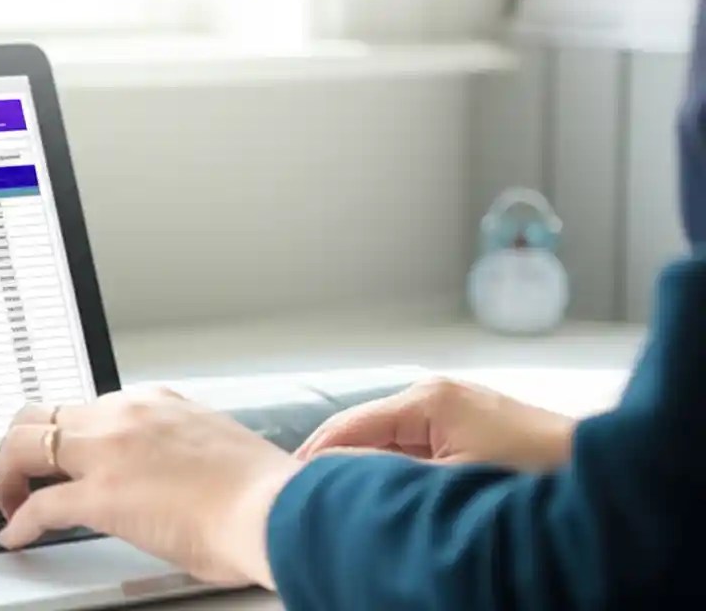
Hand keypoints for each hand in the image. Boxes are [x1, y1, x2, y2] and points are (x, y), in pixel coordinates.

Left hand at [0, 389, 299, 589]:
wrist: (274, 509)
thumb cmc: (260, 491)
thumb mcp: (210, 445)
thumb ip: (175, 448)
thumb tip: (163, 476)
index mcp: (155, 402)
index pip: (89, 407)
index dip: (67, 435)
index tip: (62, 454)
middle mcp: (124, 414)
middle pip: (42, 414)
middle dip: (21, 444)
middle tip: (20, 474)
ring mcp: (108, 451)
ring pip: (26, 445)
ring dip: (8, 474)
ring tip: (9, 500)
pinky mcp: (100, 496)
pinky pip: (39, 506)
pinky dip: (20, 522)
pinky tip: (17, 535)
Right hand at [296, 378, 575, 470]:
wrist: (596, 475)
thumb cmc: (529, 475)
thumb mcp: (445, 480)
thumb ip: (384, 470)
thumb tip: (331, 471)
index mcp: (426, 398)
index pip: (349, 424)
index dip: (315, 455)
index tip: (289, 483)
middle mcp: (435, 392)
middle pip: (365, 427)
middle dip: (336, 457)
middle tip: (306, 492)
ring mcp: (453, 405)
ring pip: (388, 435)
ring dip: (365, 462)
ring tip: (339, 492)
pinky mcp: (468, 422)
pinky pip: (414, 441)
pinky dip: (393, 462)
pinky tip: (384, 486)